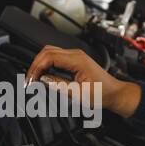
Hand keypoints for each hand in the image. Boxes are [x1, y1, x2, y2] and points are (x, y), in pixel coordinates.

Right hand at [25, 45, 140, 117]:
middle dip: (35, 65)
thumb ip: (58, 85)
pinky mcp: (74, 61)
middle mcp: (76, 54)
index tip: (31, 80)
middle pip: (47, 51)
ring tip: (35, 79)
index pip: (48, 56)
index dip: (36, 68)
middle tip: (29, 80)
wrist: (114, 94)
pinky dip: (47, 65)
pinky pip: (56, 58)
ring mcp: (75, 56)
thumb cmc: (102, 94)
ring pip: (50, 53)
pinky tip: (44, 76)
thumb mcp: (77, 93)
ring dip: (40, 65)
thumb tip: (42, 80)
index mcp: (77, 59)